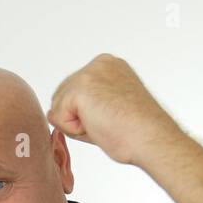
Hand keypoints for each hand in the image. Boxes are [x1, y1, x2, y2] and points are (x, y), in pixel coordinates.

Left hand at [47, 53, 184, 166]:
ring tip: (105, 124)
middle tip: (108, 124)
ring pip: (58, 108)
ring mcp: (89, 73)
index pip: (74, 91)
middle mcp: (99, 63)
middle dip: (78, 119)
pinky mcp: (81, 88)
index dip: (85, 114)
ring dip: (76, 125)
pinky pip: (58, 118)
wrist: (151, 139)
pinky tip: (99, 126)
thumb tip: (51, 112)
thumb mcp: (105, 111)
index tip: (113, 118)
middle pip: (61, 97)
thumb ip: (78, 108)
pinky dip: (75, 130)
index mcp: (108, 66)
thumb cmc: (136, 131)